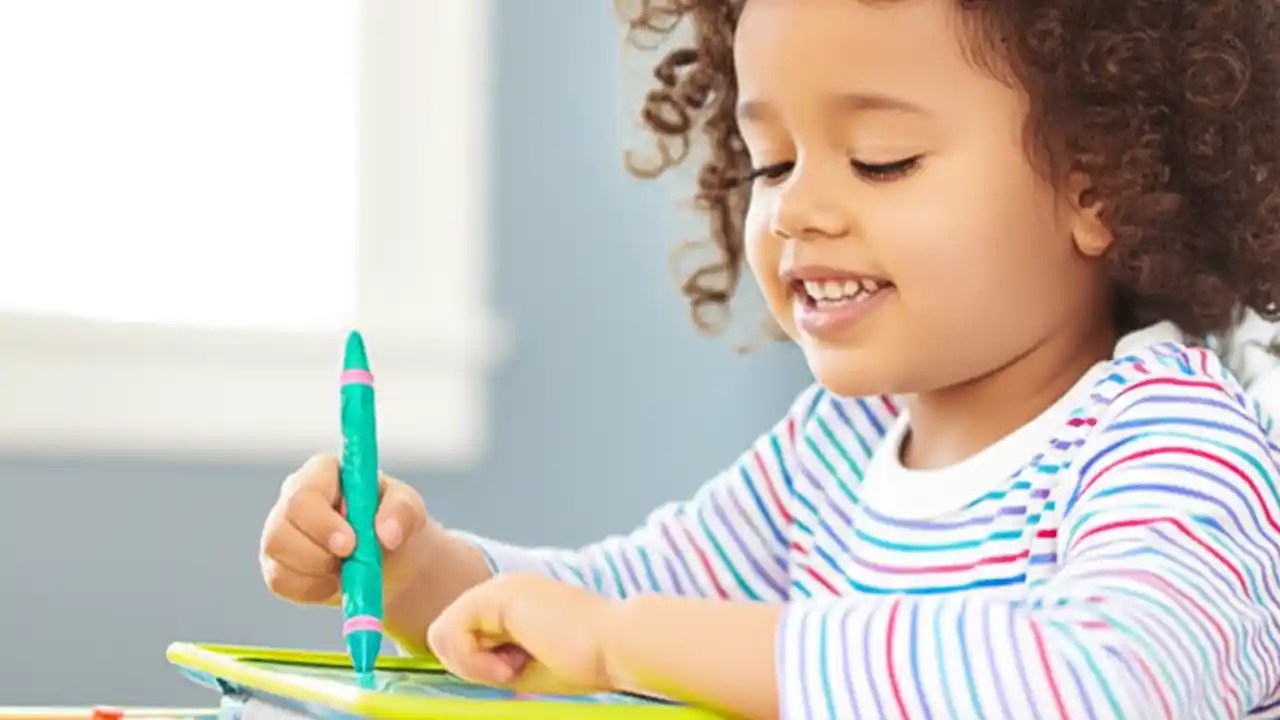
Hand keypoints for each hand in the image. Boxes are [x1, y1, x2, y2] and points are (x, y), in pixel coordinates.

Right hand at [259, 453, 433, 605]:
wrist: (388, 559)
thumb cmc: (393, 522)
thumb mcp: (409, 510)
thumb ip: (401, 512)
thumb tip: (387, 534)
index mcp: (324, 472)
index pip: (305, 495)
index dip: (322, 524)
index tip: (351, 544)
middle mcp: (294, 496)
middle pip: (280, 528)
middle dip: (316, 554)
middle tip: (349, 562)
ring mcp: (281, 529)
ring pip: (276, 555)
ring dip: (315, 571)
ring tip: (347, 569)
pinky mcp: (277, 561)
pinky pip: (280, 581)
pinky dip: (311, 589)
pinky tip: (333, 581)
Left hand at [427, 573, 616, 695]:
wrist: (615, 646)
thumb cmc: (585, 662)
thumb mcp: (524, 668)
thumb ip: (491, 662)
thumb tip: (458, 667)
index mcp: (514, 604)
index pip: (465, 635)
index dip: (476, 665)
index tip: (514, 676)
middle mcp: (502, 590)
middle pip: (448, 633)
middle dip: (471, 665)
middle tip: (513, 673)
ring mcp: (498, 588)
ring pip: (442, 631)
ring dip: (471, 663)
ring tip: (511, 670)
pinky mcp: (495, 595)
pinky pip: (449, 630)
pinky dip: (471, 660)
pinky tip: (508, 667)